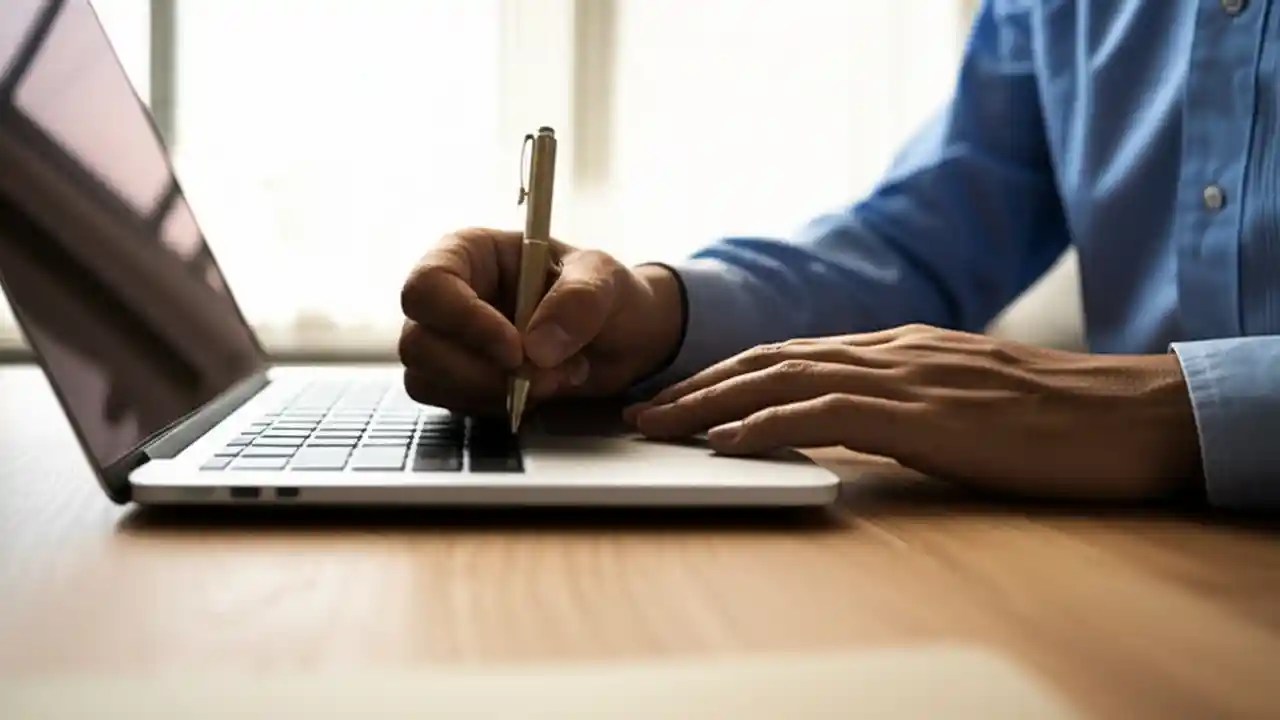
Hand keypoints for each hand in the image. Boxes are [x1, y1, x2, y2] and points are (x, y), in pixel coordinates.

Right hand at [399, 228, 682, 412]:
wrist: (625, 340)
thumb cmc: (607, 292)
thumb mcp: (606, 280)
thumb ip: (578, 301)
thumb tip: (535, 348)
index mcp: (470, 253)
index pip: (429, 286)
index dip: (464, 322)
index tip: (515, 350)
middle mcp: (450, 297)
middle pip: (418, 342)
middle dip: (482, 371)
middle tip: (546, 376)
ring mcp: (450, 342)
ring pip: (427, 378)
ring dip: (492, 392)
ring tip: (554, 380)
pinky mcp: (461, 380)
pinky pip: (452, 403)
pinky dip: (495, 407)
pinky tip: (537, 394)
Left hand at [626, 324, 1201, 499]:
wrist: (1126, 416)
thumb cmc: (1048, 419)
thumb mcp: (958, 401)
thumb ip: (899, 401)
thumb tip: (843, 422)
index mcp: (896, 346)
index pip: (790, 353)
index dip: (727, 373)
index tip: (679, 396)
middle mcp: (889, 349)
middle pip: (770, 359)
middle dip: (698, 384)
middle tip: (641, 409)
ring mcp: (905, 377)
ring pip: (784, 378)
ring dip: (712, 402)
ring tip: (659, 425)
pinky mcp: (923, 415)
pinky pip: (827, 413)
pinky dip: (768, 424)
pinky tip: (729, 440)